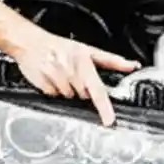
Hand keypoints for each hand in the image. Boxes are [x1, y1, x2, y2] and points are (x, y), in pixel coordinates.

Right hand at [12, 28, 139, 125]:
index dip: (104, 108)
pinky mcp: (43, 84)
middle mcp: (70, 70)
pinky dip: (54, 90)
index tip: (109, 122)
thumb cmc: (60, 46)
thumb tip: (133, 66)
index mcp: (84, 62)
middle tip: (74, 74)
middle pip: (83, 95)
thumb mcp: (88, 50)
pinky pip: (53, 96)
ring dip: (67, 89)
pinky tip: (51, 77)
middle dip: (82, 88)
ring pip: (68, 96)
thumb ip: (112, 61)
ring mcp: (56, 77)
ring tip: (61, 73)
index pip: (98, 90)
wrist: (30, 42)